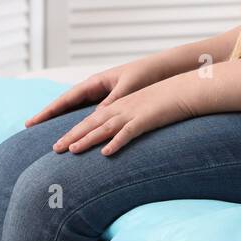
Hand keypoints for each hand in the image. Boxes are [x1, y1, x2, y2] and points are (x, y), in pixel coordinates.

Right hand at [24, 58, 168, 127]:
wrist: (163, 69)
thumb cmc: (146, 74)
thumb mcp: (128, 88)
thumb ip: (112, 100)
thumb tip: (96, 116)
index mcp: (96, 83)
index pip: (66, 99)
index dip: (48, 111)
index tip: (31, 122)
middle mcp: (96, 90)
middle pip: (67, 105)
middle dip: (49, 117)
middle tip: (29, 128)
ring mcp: (102, 96)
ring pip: (77, 111)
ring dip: (63, 122)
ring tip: (47, 135)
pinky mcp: (112, 104)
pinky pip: (92, 115)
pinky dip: (82, 124)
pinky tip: (75, 134)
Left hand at [51, 74, 196, 156]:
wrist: (187, 88)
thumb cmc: (168, 99)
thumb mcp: (146, 108)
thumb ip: (132, 120)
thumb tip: (120, 135)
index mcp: (121, 105)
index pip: (92, 118)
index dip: (75, 129)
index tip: (60, 141)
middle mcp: (123, 108)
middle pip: (92, 122)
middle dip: (72, 135)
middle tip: (54, 148)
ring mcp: (133, 112)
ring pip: (105, 127)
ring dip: (87, 139)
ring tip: (71, 150)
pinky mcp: (146, 118)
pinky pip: (129, 132)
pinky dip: (116, 142)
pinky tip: (106, 153)